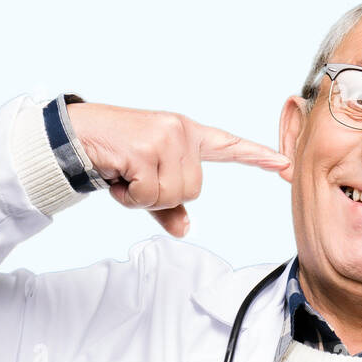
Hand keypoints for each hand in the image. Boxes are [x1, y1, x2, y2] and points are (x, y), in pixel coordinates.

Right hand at [67, 101, 289, 236]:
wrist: (76, 135)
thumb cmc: (114, 156)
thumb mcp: (146, 182)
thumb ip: (169, 208)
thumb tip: (186, 230)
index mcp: (187, 135)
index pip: (228, 147)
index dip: (257, 157)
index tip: (285, 165)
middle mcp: (181, 132)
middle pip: (193, 190)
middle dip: (162, 196)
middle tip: (135, 178)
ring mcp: (166, 138)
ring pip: (174, 195)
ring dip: (145, 197)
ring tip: (125, 175)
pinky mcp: (148, 149)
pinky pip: (151, 195)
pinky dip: (131, 196)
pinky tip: (117, 175)